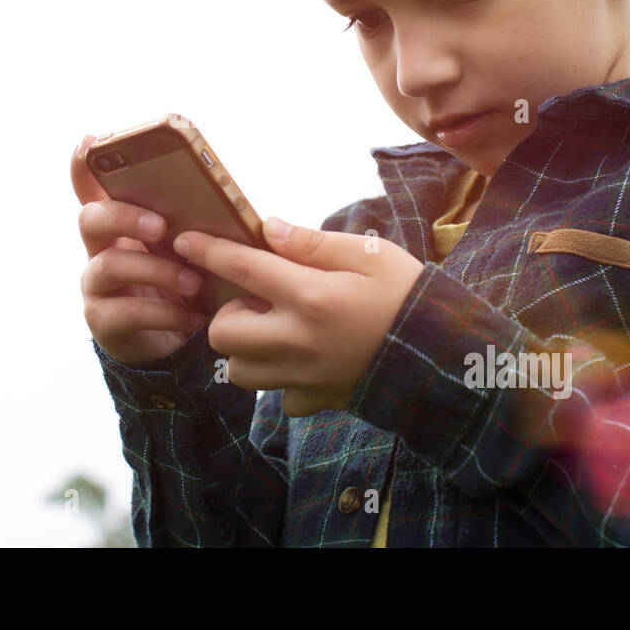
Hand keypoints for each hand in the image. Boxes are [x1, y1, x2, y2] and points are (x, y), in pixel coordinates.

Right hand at [71, 133, 209, 365]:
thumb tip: (223, 198)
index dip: (82, 163)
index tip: (90, 140)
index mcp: (120, 224)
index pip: (91, 187)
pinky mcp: (103, 322)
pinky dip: (166, 313)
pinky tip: (194, 316)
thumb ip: (193, 223)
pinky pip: (127, 313)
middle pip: (91, 219)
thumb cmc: (185, 283)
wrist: (176, 346)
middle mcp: (99, 249)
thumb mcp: (191, 249)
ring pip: (109, 266)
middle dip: (125, 216)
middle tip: (162, 226)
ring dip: (157, 271)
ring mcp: (96, 286)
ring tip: (194, 282)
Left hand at [171, 216, 425, 416]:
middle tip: (257, 299)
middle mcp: (297, 340)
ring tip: (274, 328)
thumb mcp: (369, 254)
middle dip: (226, 313)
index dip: (207, 252)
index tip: (184, 241)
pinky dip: (279, 378)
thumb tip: (266, 228)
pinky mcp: (316, 401)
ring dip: (245, 348)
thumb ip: (312, 243)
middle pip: (222, 333)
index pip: (241, 269)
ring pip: (238, 371)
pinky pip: (276, 396)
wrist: (445, 357)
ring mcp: (303, 376)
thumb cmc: (408, 295)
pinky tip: (301, 358)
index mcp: (310, 296)